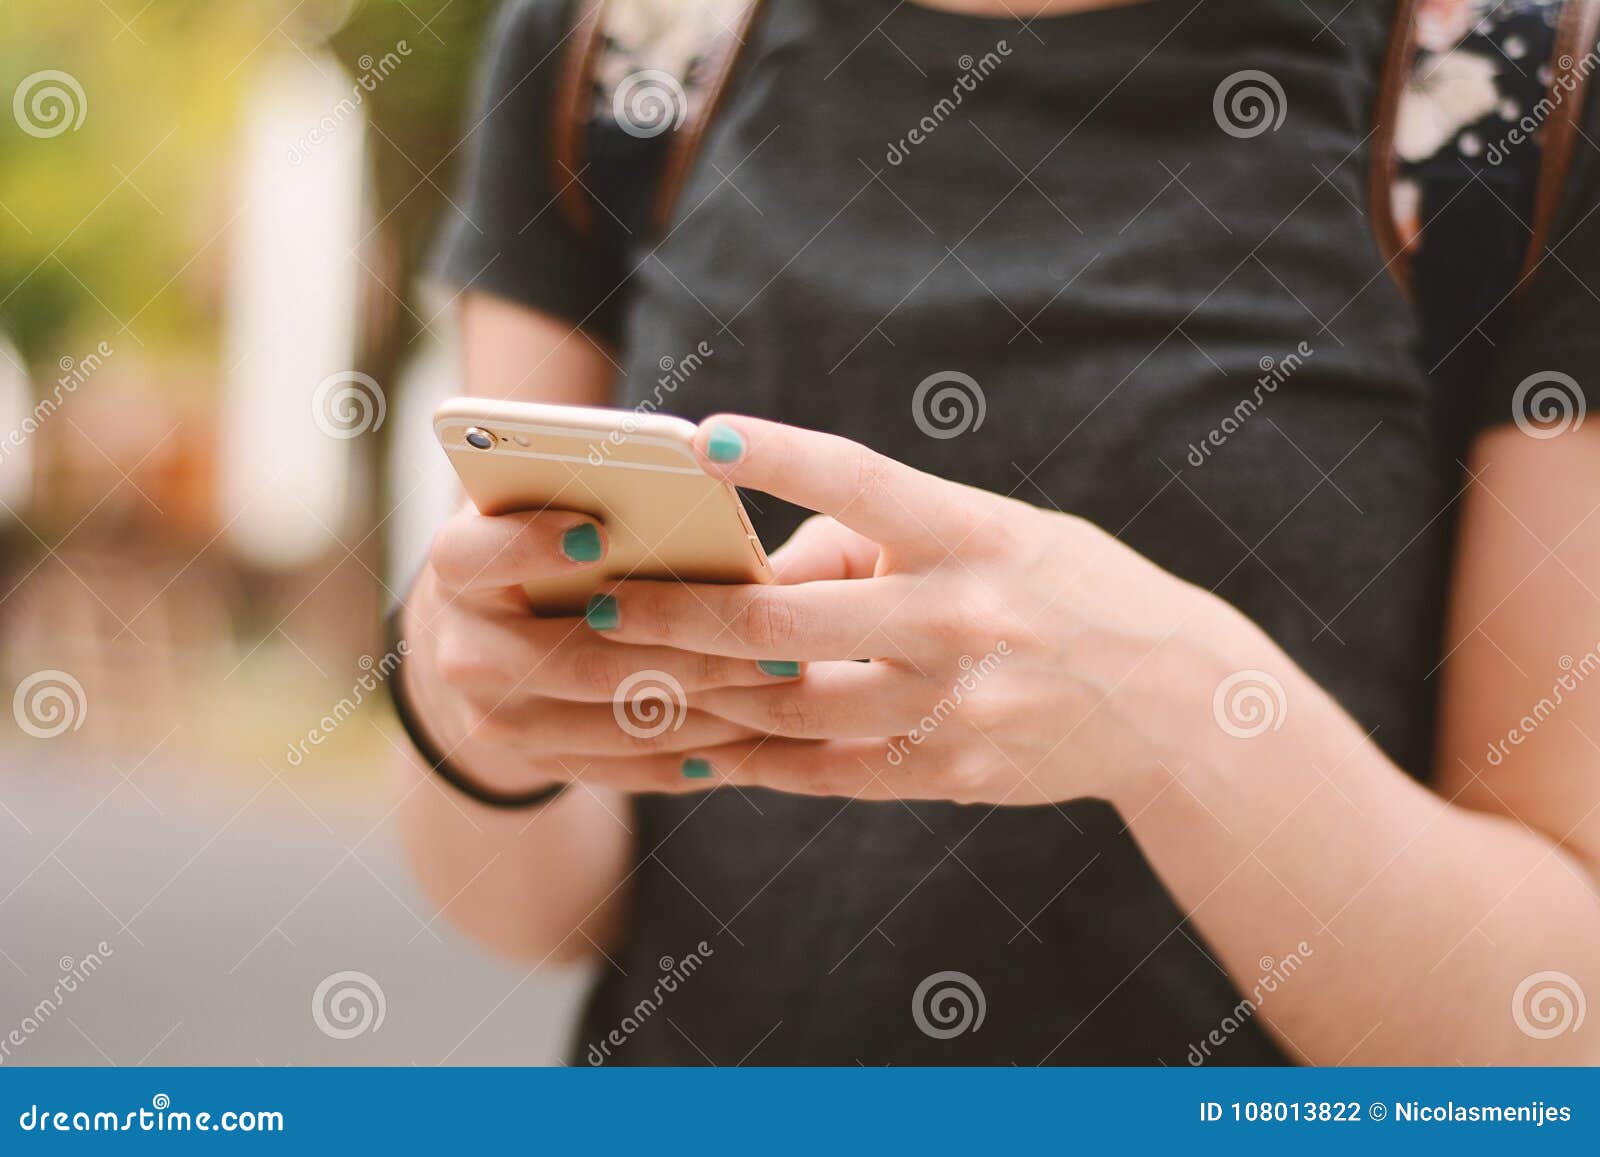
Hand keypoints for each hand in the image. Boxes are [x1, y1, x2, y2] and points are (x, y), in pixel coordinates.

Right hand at [401, 502, 824, 795]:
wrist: (481, 633)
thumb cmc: (541, 536)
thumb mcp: (543, 500)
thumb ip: (588, 487)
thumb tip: (690, 482)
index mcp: (457, 567)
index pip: (477, 554)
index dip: (532, 544)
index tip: (600, 531)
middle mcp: (463, 650)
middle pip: (577, 657)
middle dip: (685, 647)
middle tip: (773, 633)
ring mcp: (495, 719)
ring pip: (614, 722)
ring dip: (710, 705)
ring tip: (787, 680)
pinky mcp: (537, 764)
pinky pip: (627, 768)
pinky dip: (697, 750)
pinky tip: (758, 730)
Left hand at [590, 414, 1276, 804]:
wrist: (1172, 701)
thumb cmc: (1060, 588)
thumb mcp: (990, 530)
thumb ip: (874, 542)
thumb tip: (756, 576)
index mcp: (976, 536)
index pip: (866, 482)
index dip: (781, 457)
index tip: (701, 436)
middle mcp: (963, 620)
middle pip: (788, 625)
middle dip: (676, 614)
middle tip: (591, 601)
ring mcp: (956, 708)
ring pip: (790, 710)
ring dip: (692, 694)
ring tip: (616, 674)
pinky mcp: (949, 773)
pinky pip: (825, 773)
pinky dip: (752, 760)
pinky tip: (689, 746)